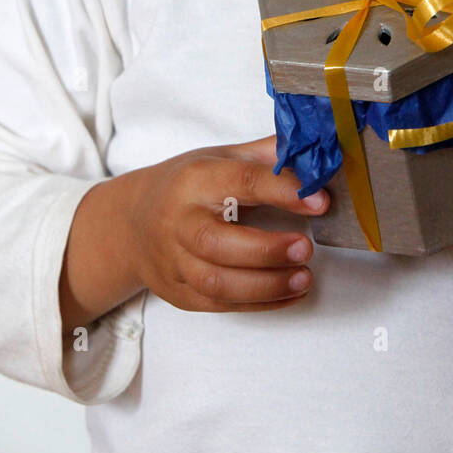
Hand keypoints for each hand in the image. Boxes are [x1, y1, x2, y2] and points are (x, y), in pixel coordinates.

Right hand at [126, 136, 329, 312]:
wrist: (131, 222)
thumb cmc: (186, 185)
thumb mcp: (221, 156)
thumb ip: (267, 154)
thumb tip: (314, 147)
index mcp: (195, 179)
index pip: (241, 181)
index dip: (283, 191)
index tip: (321, 201)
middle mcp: (179, 221)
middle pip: (217, 242)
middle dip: (266, 249)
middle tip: (306, 248)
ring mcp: (173, 261)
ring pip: (216, 283)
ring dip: (266, 285)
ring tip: (304, 277)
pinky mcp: (178, 293)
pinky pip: (219, 305)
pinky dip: (260, 304)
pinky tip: (290, 293)